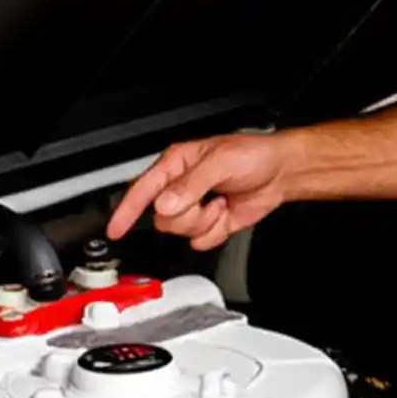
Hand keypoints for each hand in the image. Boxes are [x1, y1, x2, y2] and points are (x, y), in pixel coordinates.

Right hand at [106, 132, 297, 249]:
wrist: (280, 172)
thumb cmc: (253, 156)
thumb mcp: (220, 163)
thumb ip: (190, 185)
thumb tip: (164, 204)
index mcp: (176, 165)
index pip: (142, 190)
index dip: (126, 210)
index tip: (115, 229)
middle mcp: (181, 188)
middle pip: (163, 218)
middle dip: (187, 215)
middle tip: (207, 200)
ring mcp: (195, 208)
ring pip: (180, 232)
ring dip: (204, 222)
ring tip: (220, 203)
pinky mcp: (210, 223)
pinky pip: (200, 241)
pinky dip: (216, 232)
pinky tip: (226, 213)